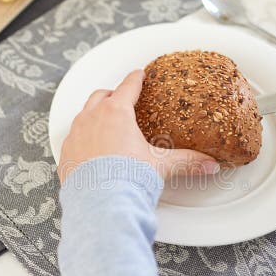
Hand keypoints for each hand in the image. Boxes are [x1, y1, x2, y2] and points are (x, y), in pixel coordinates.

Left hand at [57, 70, 219, 182]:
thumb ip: (186, 161)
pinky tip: (88, 148)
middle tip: (119, 98)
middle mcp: (92, 118)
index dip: (136, 79)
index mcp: (116, 113)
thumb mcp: (161, 166)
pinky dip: (81, 138)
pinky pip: (72, 138)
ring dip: (93, 114)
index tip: (139, 74)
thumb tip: (210, 165)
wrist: (101, 201)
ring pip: (83, 114)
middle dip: (111, 94)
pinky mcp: (66, 153)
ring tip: (103, 122)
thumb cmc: (128, 178)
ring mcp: (76, 135)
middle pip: (101, 96)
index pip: (128, 86)